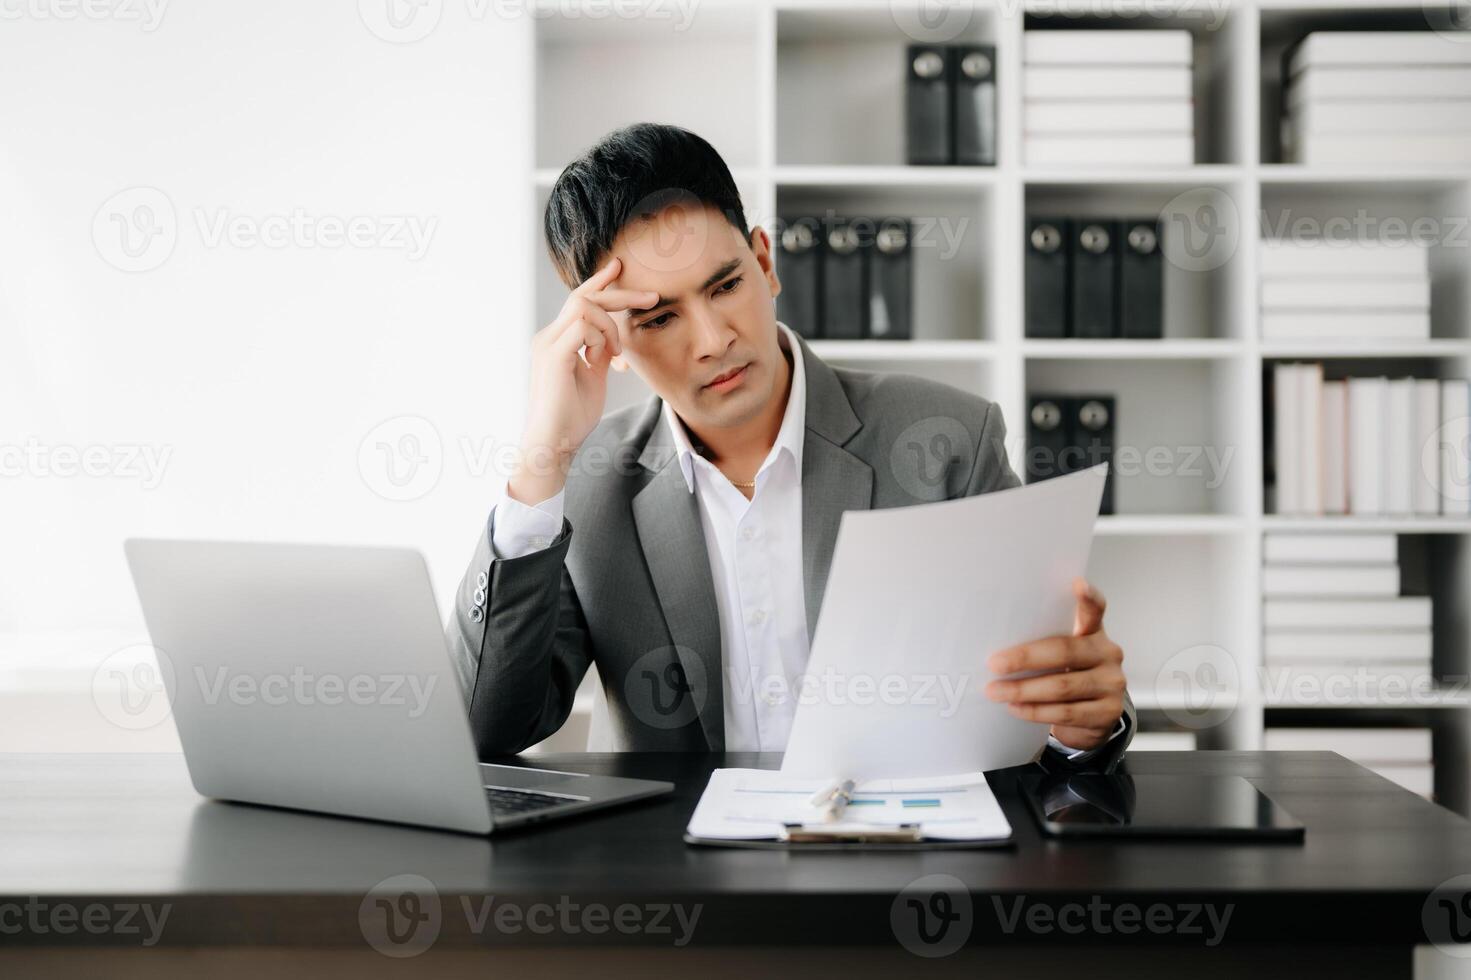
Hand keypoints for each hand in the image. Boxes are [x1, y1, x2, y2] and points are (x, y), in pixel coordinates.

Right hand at [509, 256, 657, 504]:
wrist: (553, 444)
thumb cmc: (572, 418)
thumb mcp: (592, 379)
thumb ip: (599, 355)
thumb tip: (613, 341)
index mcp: (556, 341)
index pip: (578, 300)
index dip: (599, 282)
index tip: (619, 266)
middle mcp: (548, 337)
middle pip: (583, 296)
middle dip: (619, 292)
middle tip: (651, 296)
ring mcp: (548, 345)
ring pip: (584, 307)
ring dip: (610, 325)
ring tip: (616, 354)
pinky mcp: (553, 356)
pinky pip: (583, 327)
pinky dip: (601, 338)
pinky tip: (607, 358)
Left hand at [983, 577, 1126, 750]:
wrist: (1093, 717)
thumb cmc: (1068, 675)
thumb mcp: (1062, 654)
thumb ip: (1044, 641)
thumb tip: (997, 637)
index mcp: (1093, 632)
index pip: (1095, 610)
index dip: (1088, 597)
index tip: (1077, 585)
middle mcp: (1107, 654)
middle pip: (1064, 651)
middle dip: (1024, 658)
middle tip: (994, 664)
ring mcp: (1111, 684)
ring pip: (1062, 686)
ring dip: (1022, 690)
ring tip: (995, 691)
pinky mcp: (1107, 713)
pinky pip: (1065, 712)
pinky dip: (1035, 711)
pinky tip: (1015, 707)